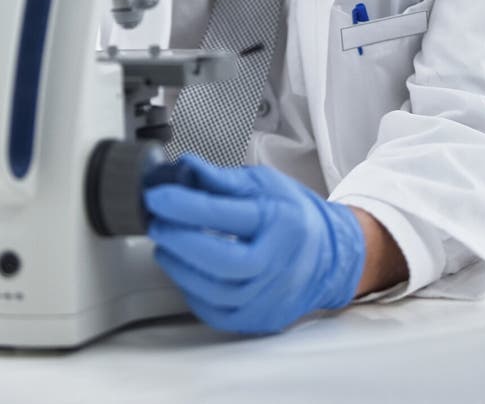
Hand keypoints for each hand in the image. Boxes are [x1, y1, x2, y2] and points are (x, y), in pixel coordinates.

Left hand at [143, 154, 364, 334]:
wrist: (327, 254)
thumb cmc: (293, 214)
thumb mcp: (263, 183)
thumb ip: (222, 179)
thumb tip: (185, 166)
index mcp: (280, 221)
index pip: (225, 214)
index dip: (184, 205)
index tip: (157, 197)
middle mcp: (277, 261)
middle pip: (220, 260)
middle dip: (179, 240)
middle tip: (157, 223)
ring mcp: (269, 295)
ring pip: (214, 290)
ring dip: (179, 266)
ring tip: (166, 245)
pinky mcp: (259, 318)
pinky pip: (215, 311)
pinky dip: (192, 290)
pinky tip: (184, 269)